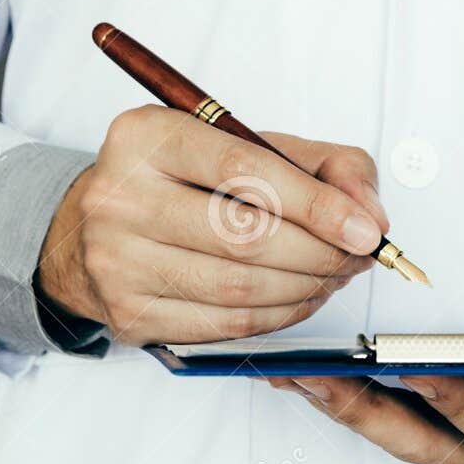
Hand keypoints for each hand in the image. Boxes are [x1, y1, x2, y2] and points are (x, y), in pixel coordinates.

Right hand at [39, 106, 388, 345]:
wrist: (95, 229)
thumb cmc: (184, 182)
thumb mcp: (250, 146)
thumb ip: (323, 165)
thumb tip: (369, 214)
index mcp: (147, 137)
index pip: (243, 170)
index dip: (316, 204)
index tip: (365, 228)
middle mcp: (120, 197)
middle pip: (244, 236)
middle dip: (321, 252)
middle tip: (358, 254)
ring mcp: (118, 262)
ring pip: (239, 288)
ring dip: (307, 287)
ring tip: (334, 273)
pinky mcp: (129, 315)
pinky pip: (225, 326)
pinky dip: (280, 316)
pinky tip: (299, 297)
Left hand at [270, 373, 463, 463]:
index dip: (459, 403)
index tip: (416, 370)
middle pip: (421, 439)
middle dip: (363, 408)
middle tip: (310, 372)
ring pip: (397, 436)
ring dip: (342, 406)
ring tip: (288, 369)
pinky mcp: (462, 447)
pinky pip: (398, 429)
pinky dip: (354, 406)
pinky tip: (314, 378)